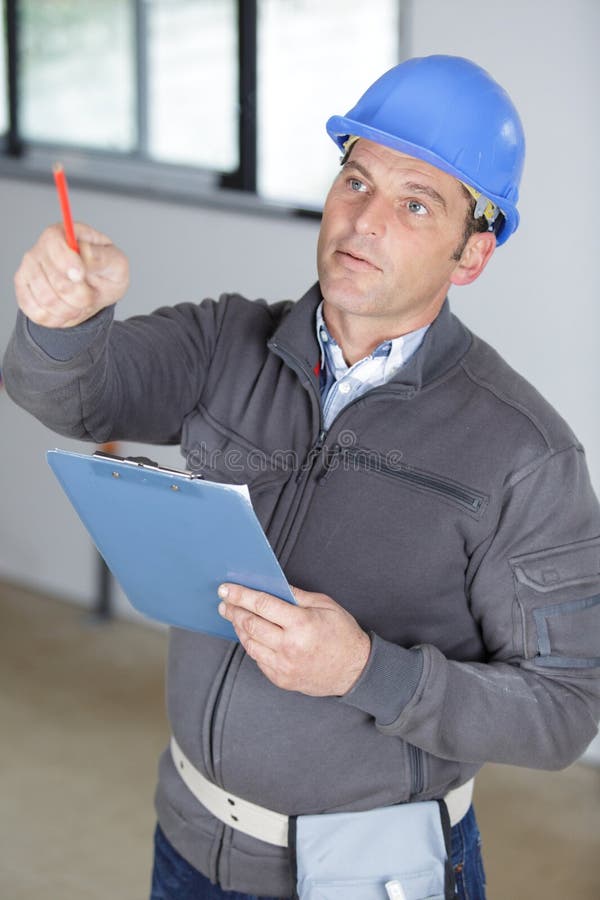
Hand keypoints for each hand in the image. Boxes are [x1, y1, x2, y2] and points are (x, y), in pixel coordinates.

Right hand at [14, 222, 128, 327]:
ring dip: (70, 310)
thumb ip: (103, 257)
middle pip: (52, 277)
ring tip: (80, 305)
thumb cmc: (105, 272)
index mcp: (63, 234)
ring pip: (45, 299)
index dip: (66, 261)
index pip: (53, 242)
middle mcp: (41, 249)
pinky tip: (67, 312)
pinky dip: (57, 319)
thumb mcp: (116, 264)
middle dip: (78, 295)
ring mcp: (29, 270)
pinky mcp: (24, 291)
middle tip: (89, 297)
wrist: (95, 293)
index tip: (80, 276)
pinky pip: (36, 312)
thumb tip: (84, 252)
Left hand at [218, 583, 370, 695]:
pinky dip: (251, 644)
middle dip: (233, 610)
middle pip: (250, 624)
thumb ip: (296, 595)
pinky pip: (258, 659)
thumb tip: (272, 585)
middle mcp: (290, 646)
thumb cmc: (343, 634)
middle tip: (224, 602)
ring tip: (233, 616)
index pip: (262, 605)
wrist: (355, 671)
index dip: (241, 595)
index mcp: (301, 624)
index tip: (226, 589)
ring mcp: (284, 666)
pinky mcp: (281, 679)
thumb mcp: (325, 605)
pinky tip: (249, 634)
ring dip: (238, 627)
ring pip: (249, 643)